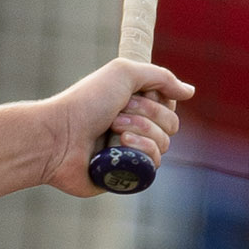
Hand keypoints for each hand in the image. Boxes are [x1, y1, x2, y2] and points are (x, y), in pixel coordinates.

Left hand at [37, 58, 193, 198]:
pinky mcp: (126, 175)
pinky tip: (120, 146)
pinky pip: (153, 166)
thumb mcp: (123, 74)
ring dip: (142, 132)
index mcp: (133, 106)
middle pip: (171, 124)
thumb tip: (190, 91)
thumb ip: (160, 77)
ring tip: (113, 130)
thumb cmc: (86, 102)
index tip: (135, 95)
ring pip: (165, 144)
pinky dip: (141, 152)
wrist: (58, 137)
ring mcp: (130, 153)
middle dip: (147, 115)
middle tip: (117, 114)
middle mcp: (133, 129)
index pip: (169, 105)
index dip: (159, 100)